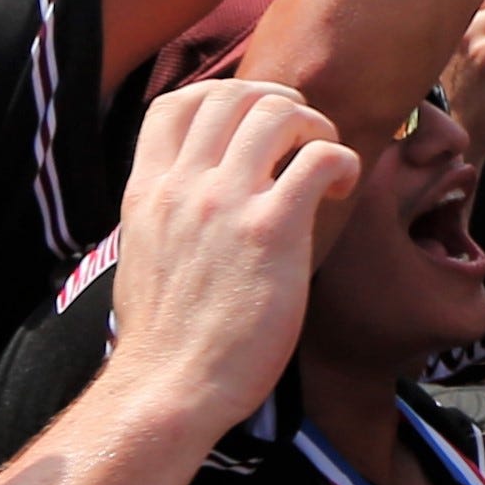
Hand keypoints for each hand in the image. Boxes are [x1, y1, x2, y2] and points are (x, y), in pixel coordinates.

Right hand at [110, 80, 358, 426]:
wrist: (169, 389)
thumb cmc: (164, 339)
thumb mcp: (143, 254)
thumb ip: (165, 213)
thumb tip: (187, 196)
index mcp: (148, 190)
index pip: (177, 103)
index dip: (224, 95)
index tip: (254, 119)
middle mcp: (184, 185)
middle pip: (234, 95)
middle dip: (279, 101)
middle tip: (303, 134)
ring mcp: (227, 203)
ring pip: (280, 113)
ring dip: (314, 126)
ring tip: (324, 161)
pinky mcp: (273, 231)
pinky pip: (320, 158)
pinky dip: (341, 160)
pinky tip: (341, 190)